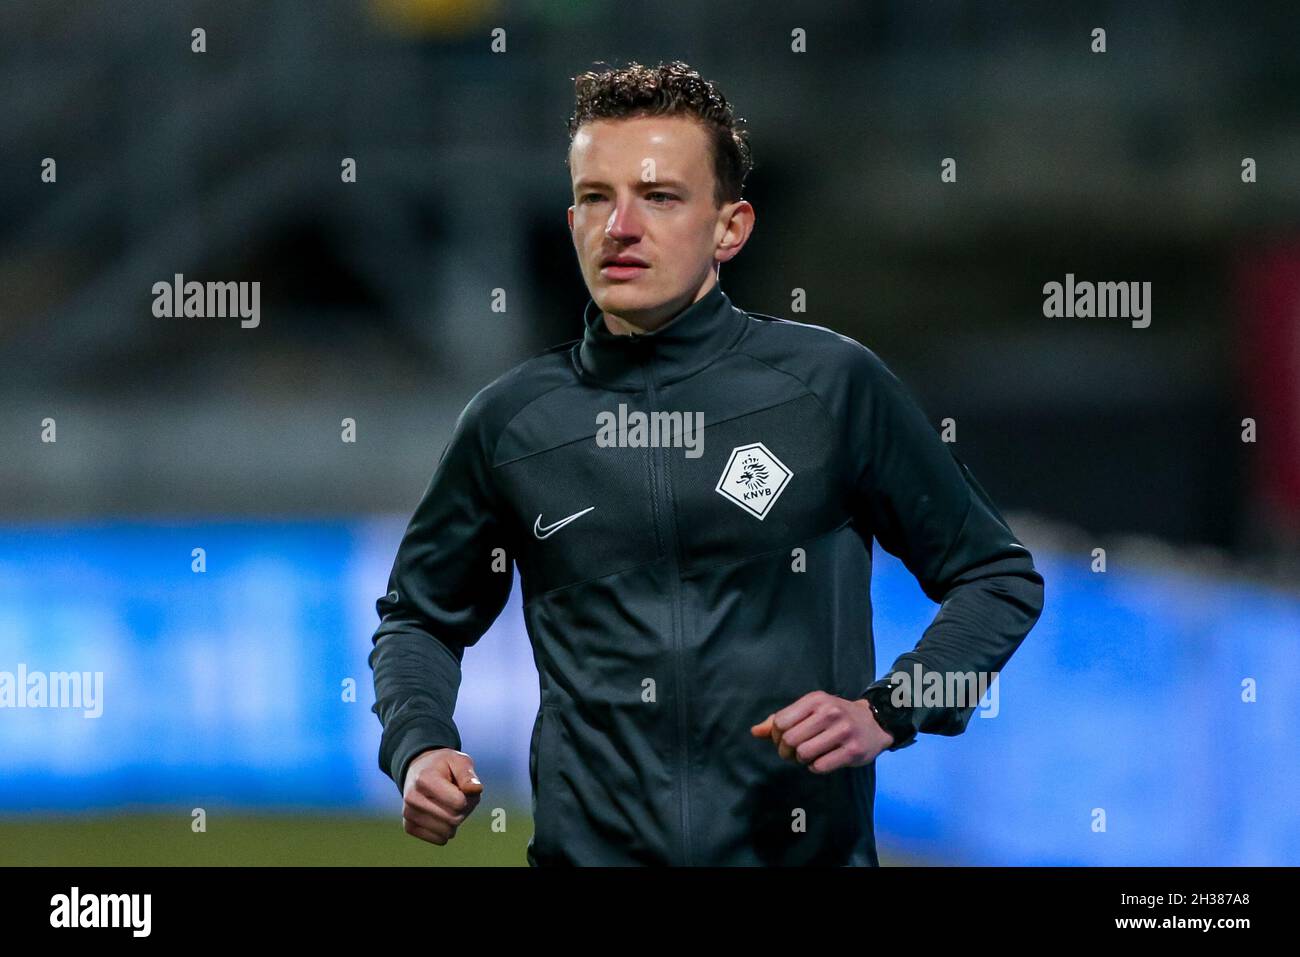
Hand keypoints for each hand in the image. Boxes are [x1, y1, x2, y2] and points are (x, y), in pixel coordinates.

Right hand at [401, 748, 483, 844]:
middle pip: (454, 819)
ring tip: (449, 804)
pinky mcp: (409, 826)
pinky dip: (446, 830)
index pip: (459, 803)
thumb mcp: (459, 761)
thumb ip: (468, 775)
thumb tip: (476, 790)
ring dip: (456, 821)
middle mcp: (412, 797)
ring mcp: (408, 813)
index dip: (468, 797)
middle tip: (458, 795)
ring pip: (448, 832)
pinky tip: (440, 814)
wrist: (418, 770)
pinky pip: (440, 840)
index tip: (462, 787)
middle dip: (464, 809)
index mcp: (425, 779)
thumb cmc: (444, 766)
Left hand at [749, 690, 894, 773]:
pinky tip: (822, 760)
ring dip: (800, 760)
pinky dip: (815, 768)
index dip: (775, 736)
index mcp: (815, 700)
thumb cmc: (834, 717)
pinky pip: (819, 766)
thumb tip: (755, 731)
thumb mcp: (810, 711)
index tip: (782, 741)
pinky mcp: (852, 751)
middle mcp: (830, 712)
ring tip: (807, 756)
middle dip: (785, 752)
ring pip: (803, 754)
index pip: (780, 722)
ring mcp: (843, 731)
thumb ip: (782, 720)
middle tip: (792, 753)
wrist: (874, 722)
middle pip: (789, 740)